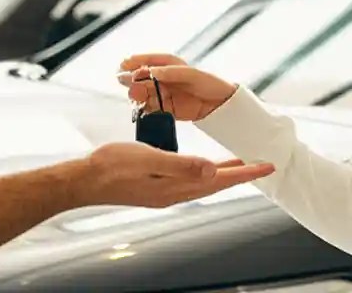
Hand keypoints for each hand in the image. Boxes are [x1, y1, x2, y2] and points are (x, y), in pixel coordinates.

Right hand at [74, 142, 273, 207]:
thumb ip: (180, 164)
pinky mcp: (155, 189)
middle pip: (215, 183)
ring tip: (239, 164)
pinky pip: (188, 182)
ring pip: (203, 183)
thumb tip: (211, 168)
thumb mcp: (148, 158)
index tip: (267, 166)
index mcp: (175, 188)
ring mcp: (164, 193)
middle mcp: (173, 194)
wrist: (84, 180)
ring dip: (223, 173)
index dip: (245, 172)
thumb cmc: (112, 166)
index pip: (219, 180)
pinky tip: (203, 167)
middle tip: (262, 165)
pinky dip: (203, 173)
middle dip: (240, 174)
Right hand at [116, 53, 237, 121]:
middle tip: (124, 81)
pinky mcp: (166, 109)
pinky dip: (145, 108)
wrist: (222, 105)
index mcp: (170, 65)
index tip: (124, 63)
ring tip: (134, 95)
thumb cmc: (209, 83)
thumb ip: (169, 73)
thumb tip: (149, 72)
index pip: (149, 61)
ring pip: (144, 93)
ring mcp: (164, 94)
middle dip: (132, 79)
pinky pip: (151, 107)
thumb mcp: (190, 74)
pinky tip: (141, 107)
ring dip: (137, 94)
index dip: (136, 61)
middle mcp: (164, 78)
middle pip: (142, 78)